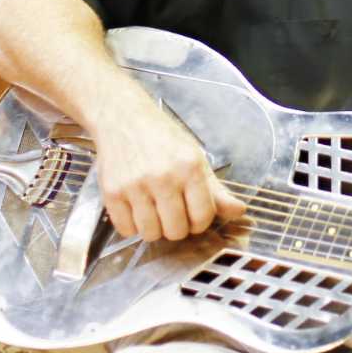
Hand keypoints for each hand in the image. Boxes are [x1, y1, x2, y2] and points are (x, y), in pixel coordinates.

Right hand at [91, 99, 246, 242]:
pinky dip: (131, 226)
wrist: (123, 118)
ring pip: (150, 234)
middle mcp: (163, 177)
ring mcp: (135, 185)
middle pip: (176, 231)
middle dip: (176, 228)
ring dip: (153, 228)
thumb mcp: (195, 157)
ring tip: (153, 209)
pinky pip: (126, 230)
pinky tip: (135, 207)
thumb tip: (239, 211)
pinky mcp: (112, 192)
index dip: (199, 223)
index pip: (202, 217)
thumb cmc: (161, 138)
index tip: (193, 215)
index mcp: (189, 167)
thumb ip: (216, 190)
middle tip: (172, 212)